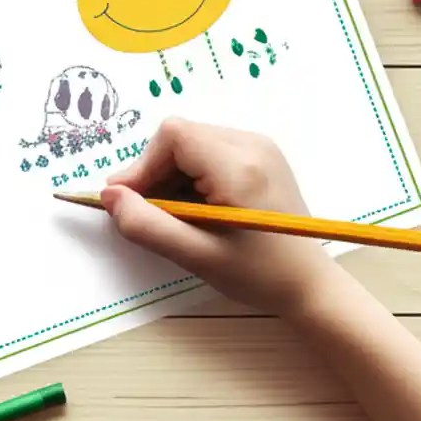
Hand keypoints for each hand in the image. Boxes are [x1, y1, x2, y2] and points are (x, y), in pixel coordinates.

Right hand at [102, 117, 343, 316]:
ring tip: (176, 215)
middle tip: (151, 213)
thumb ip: (147, 226)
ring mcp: (260, 147)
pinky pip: (209, 150)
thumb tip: (109, 196)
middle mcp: (252, 144)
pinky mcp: (261, 155)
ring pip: (192, 142)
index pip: (173, 136)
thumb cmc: (258, 275)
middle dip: (155, 172)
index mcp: (239, 166)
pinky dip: (191, 174)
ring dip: (172, 175)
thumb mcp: (196, 256)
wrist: (310, 284)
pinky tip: (196, 207)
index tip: (130, 201)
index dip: (142, 165)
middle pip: (180, 137)